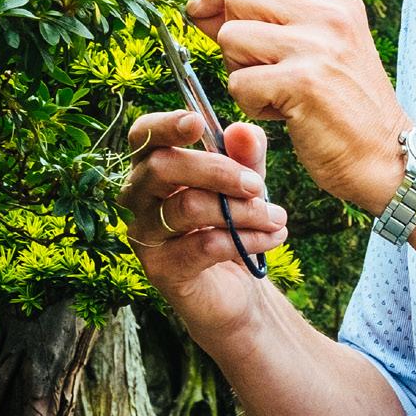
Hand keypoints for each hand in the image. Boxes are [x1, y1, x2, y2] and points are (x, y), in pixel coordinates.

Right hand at [117, 110, 288, 345]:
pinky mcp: (161, 271)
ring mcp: (145, 236)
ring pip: (188, 206)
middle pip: (162, 167)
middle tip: (258, 186)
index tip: (199, 122)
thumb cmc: (233, 228)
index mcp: (153, 169)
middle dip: (218, 171)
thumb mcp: (247, 185)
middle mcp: (139, 200)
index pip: (143, 136)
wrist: (239, 293)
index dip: (166, 125)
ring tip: (276, 218)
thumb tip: (243, 130)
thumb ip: (246, 156)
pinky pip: (203, 245)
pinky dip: (245, 238)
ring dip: (242, 210)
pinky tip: (272, 239)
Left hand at [185, 0, 408, 213]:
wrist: (386, 159)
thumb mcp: (323, 49)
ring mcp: (317, 46)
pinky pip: (239, 82)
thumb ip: (274, 21)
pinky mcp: (302, 83)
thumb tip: (202, 8)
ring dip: (241, 73)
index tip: (203, 10)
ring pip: (231, 38)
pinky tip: (285, 115)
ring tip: (277, 93)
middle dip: (231, 35)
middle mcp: (329, 16)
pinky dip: (252, 105)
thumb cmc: (345, 110)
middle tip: (258, 68)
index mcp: (336, 2)